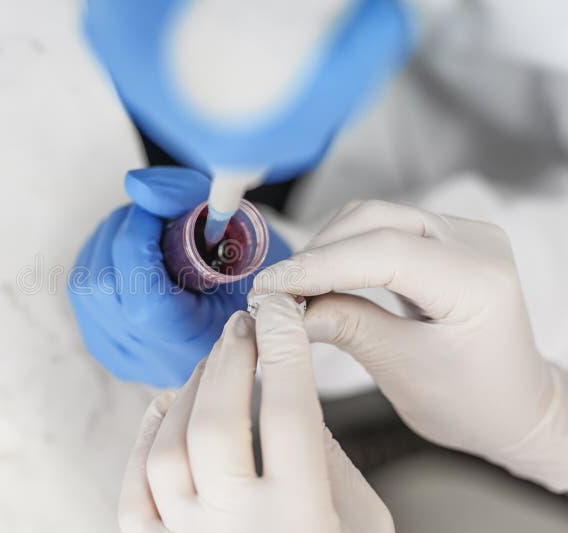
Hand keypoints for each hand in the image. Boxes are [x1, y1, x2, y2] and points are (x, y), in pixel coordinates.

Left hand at [68, 167, 289, 387]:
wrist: (252, 328)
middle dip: (125, 229)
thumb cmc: (256, 283)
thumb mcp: (246, 239)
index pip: (141, 295)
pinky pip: (84, 287)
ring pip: (86, 279)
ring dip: (114, 239)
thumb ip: (193, 204)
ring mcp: (119, 353)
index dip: (140, 234)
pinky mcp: (102, 342)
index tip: (161, 204)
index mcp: (192, 345)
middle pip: (103, 282)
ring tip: (153, 231)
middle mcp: (147, 358)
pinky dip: (106, 256)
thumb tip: (136, 184)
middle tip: (160, 212)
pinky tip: (136, 251)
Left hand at [118, 296, 393, 532]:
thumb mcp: (362, 523)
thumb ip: (328, 461)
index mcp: (304, 521)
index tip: (281, 312)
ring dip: (188, 394)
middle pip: (218, 422)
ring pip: (168, 450)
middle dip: (231, 361)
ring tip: (211, 364)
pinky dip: (143, 440)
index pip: (291, 412)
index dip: (284, 350)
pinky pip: (132, 491)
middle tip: (243, 327)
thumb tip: (286, 395)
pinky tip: (161, 407)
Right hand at [253, 200, 567, 490]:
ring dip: (326, 249)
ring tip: (294, 289)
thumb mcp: (404, 372)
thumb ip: (346, 327)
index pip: (385, 251)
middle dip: (317, 254)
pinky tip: (321, 278)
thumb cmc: (471, 402)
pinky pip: (383, 227)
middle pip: (375, 221)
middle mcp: (476, 242)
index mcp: (478, 280)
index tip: (270, 288)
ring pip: (373, 217)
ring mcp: (463, 233)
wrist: (513, 404)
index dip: (318, 265)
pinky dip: (344, 250)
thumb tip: (285, 309)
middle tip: (275, 292)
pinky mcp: (445, 237)